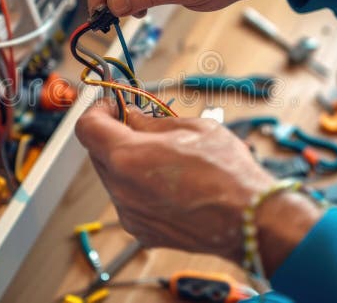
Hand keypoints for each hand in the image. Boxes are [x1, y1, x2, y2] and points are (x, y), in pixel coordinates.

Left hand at [75, 99, 322, 271]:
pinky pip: (130, 200)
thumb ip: (152, 121)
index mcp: (126, 157)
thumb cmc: (227, 174)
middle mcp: (121, 189)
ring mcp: (130, 214)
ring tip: (164, 156)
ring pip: (114, 178)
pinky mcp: (143, 231)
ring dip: (129, 162)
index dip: (99, 110)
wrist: (249, 220)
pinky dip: (140, 187)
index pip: (88, 127)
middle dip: (115, 134)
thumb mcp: (191, 128)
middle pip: (99, 152)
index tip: (114, 104)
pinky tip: (170, 182)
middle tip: (142, 123)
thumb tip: (132, 116)